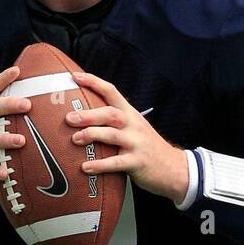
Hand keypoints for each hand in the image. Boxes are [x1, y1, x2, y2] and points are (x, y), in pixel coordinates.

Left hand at [65, 70, 188, 203]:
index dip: (93, 82)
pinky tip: (85, 167)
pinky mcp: (138, 162)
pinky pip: (116, 162)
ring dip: (92, 135)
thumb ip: (115, 122)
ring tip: (75, 139)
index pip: (112, 92)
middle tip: (69, 117)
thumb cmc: (147, 148)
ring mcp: (137, 143)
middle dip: (88, 114)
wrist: (175, 167)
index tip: (75, 77)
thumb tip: (84, 118)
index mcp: (131, 114)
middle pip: (110, 113)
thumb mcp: (135, 128)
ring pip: (112, 135)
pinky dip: (100, 165)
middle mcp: (134, 125)